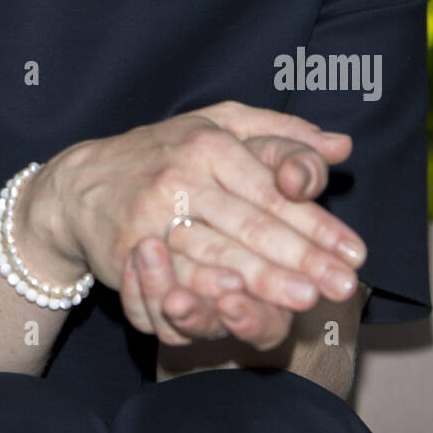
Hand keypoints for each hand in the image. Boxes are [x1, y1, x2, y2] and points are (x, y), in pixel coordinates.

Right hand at [47, 101, 365, 348]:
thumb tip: (342, 144)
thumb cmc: (163, 152)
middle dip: (301, 257)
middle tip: (341, 286)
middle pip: (250, 223)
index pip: (273, 190)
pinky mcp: (129, 249)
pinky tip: (235, 307)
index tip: (354, 253)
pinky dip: (206, 294)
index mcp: (209, 142)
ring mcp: (152, 214)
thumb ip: (282, 134)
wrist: (79, 184)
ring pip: (216, 253)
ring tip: (304, 300)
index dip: (316, 223)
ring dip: (263, 280)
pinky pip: (175, 277)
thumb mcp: (219, 125)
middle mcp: (181, 175)